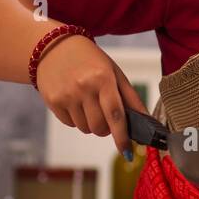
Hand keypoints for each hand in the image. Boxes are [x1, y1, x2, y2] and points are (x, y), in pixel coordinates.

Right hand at [34, 33, 148, 154]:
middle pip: (100, 127)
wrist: (54, 46)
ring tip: (88, 103)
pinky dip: (77, 119)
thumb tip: (145, 120)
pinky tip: (75, 101)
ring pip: (85, 128)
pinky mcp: (53, 102)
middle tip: (106, 116)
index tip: (127, 151)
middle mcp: (83, 88)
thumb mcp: (114, 72)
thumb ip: (130, 97)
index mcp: (103, 78)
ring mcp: (66, 96)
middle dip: (106, 129)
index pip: (115, 114)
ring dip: (91, 123)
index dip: (122, 136)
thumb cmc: (90, 60)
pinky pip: (70, 124)